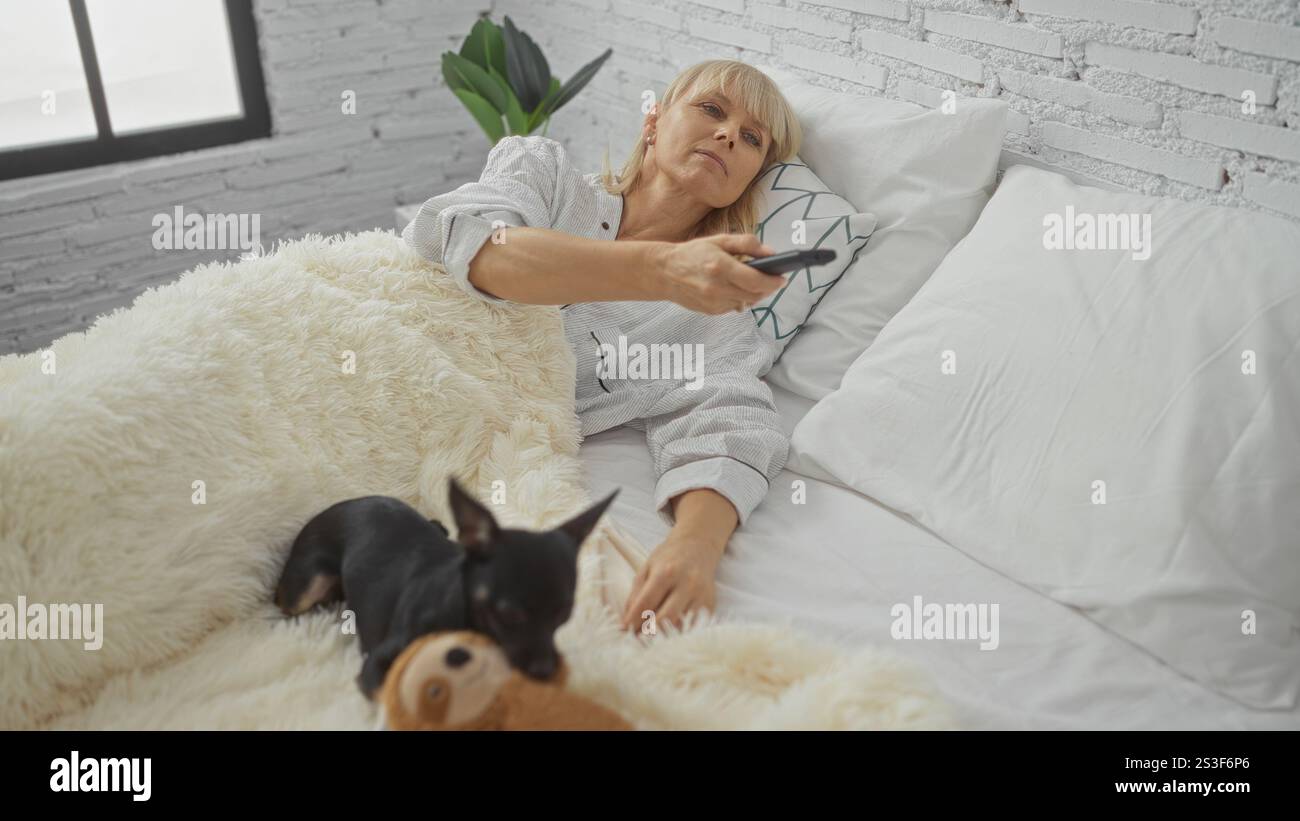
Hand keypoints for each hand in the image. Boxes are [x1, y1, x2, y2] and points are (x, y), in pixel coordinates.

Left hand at [619, 532, 722, 633]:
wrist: (698, 547)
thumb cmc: (668, 558)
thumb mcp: (646, 569)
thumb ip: (635, 596)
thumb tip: (626, 624)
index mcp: (667, 573)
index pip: (646, 603)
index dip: (633, 621)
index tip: (624, 632)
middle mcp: (687, 584)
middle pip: (665, 618)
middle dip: (648, 633)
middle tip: (636, 640)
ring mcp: (701, 596)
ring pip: (681, 626)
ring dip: (664, 636)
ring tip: (651, 639)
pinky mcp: (710, 605)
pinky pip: (693, 627)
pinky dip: (679, 633)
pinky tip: (669, 634)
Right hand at [653, 233, 783, 314]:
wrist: (665, 272)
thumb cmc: (692, 253)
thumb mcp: (719, 240)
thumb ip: (747, 244)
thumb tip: (770, 253)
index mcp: (720, 267)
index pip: (756, 280)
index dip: (773, 281)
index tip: (783, 278)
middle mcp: (717, 288)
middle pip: (755, 294)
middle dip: (768, 288)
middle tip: (774, 280)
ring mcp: (714, 302)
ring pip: (746, 303)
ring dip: (755, 294)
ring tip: (755, 283)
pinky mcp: (711, 311)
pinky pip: (734, 307)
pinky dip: (740, 299)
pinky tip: (735, 289)